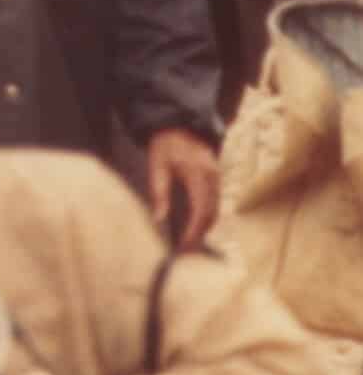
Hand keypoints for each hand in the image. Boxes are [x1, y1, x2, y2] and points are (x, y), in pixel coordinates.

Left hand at [146, 128, 219, 247]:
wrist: (178, 124)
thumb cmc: (165, 145)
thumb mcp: (157, 166)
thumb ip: (159, 192)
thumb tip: (159, 220)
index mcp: (197, 173)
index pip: (200, 209)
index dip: (194, 230)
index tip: (185, 246)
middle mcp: (212, 176)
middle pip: (211, 213)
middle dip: (200, 234)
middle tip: (186, 251)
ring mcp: (217, 176)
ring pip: (215, 209)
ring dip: (205, 227)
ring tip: (189, 243)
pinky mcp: (216, 177)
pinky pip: (215, 202)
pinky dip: (207, 216)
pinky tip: (195, 226)